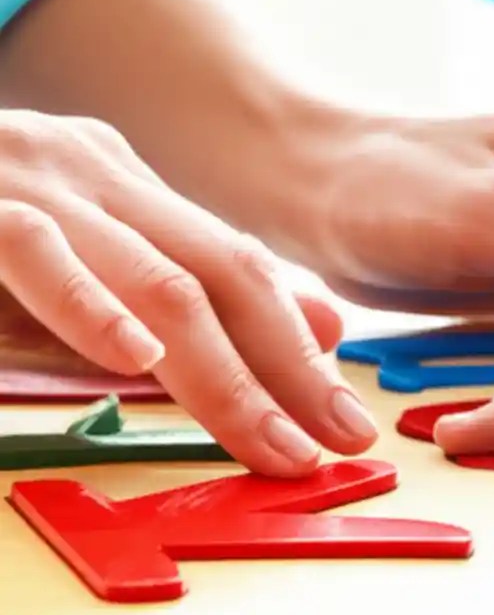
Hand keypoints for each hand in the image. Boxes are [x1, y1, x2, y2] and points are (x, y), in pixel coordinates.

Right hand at [0, 110, 373, 474]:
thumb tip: (308, 329)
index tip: (341, 420)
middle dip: (287, 369)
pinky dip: (87, 309)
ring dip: (222, 372)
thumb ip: (169, 297)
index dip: (298, 348)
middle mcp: (90, 171)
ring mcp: (29, 182)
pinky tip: (136, 357)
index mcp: (121, 183)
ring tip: (271, 441)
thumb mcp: (71, 273)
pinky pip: (36, 254)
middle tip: (335, 443)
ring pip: (156, 277)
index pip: (240, 268)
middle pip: (223, 275)